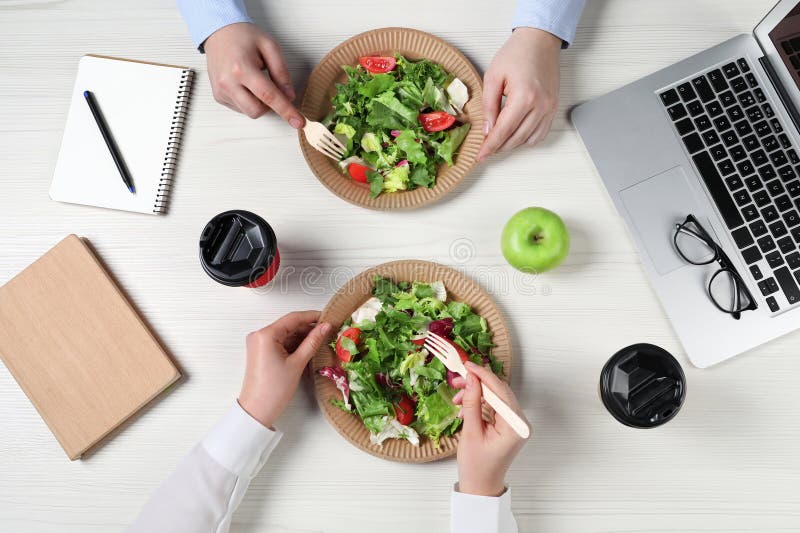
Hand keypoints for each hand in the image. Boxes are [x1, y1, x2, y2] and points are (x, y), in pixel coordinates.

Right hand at [203, 22, 304, 127]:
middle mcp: (228, 82)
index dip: (286, 110)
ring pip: (249, 112)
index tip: (298, 122)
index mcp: (242, 68)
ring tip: (256, 81)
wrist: (219, 32)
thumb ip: (281, 72)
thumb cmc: (244, 37)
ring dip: (259, 103)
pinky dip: (249, 101)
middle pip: (257, 110)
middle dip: (270, 105)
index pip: (268, 96)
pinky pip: (241, 108)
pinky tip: (246, 84)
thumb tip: (289, 96)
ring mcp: (221, 91)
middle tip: (273, 87)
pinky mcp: (219, 96)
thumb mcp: (270, 46)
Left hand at [238, 311, 331, 427]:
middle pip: (289, 325)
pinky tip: (308, 348)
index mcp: (265, 335)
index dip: (312, 316)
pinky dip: (294, 345)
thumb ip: (313, 342)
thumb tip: (325, 326)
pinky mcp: (261, 352)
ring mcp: (259, 344)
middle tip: (328, 331)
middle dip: (308, 328)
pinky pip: (281, 342)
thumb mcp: (297, 363)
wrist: (257, 410)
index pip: (293, 318)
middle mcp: (259, 335)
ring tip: (321, 341)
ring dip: (302, 337)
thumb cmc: (274, 389)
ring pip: (286, 334)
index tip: (328, 317)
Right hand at [452, 361, 527, 496]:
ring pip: (496, 397)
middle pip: (500, 391)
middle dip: (477, 383)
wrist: (481, 486)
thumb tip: (471, 378)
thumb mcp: (471, 433)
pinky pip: (495, 406)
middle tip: (458, 380)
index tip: (467, 366)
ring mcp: (515, 424)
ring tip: (457, 398)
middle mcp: (520, 423)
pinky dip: (480, 402)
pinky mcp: (509, 425)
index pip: (500, 391)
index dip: (483, 375)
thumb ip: (472, 403)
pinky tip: (465, 407)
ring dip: (476, 393)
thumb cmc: (476, 466)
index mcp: (515, 426)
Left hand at [478, 27, 561, 160]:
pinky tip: (515, 136)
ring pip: (529, 140)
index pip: (503, 130)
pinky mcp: (553, 108)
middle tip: (485, 150)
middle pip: (516, 139)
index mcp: (524, 97)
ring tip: (498, 142)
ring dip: (512, 145)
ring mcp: (549, 108)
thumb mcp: (493, 77)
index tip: (480, 156)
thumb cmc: (516, 54)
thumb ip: (489, 106)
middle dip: (499, 148)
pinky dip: (527, 140)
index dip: (490, 146)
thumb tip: (487, 130)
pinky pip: (541, 134)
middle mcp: (540, 105)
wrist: (540, 40)